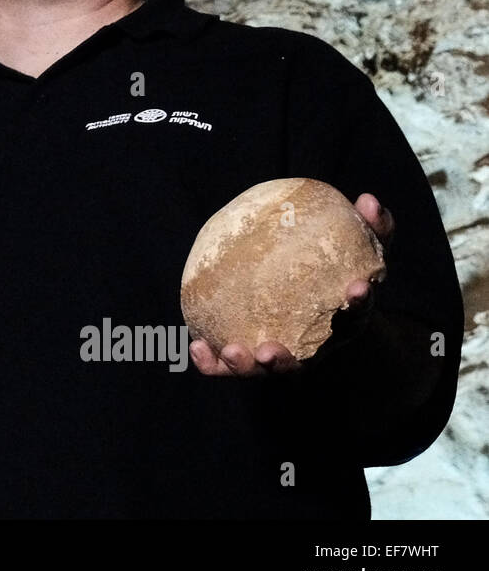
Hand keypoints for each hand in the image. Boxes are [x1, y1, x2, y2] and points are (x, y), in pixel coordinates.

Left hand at [188, 192, 395, 376]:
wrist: (326, 318)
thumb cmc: (342, 277)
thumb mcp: (364, 253)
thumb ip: (373, 229)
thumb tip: (369, 200)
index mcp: (344, 322)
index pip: (354, 315)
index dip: (358, 304)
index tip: (357, 289)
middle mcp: (312, 348)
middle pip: (298, 364)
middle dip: (283, 362)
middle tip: (268, 351)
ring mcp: (282, 357)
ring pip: (261, 370)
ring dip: (243, 365)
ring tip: (230, 351)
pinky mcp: (252, 359)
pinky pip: (227, 366)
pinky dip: (212, 362)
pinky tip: (196, 346)